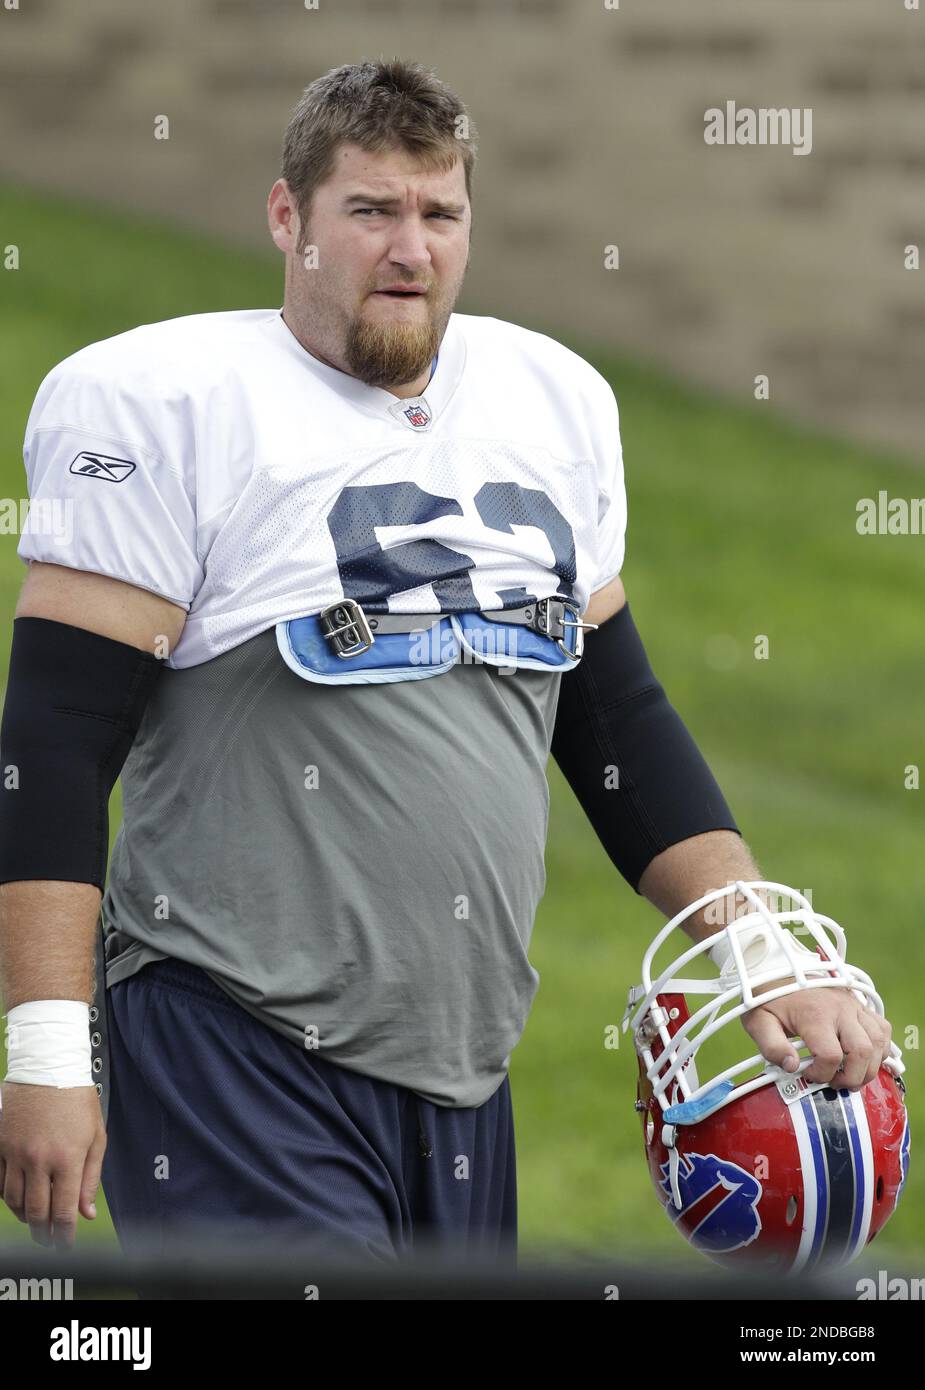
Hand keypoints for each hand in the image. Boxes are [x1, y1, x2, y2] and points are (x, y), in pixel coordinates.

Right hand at [0, 1082, 106, 1248]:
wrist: (48, 1068)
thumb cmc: (77, 1100)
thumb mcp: (96, 1136)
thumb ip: (90, 1178)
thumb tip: (86, 1213)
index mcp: (67, 1158)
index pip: (63, 1212)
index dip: (64, 1236)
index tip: (65, 1244)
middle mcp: (39, 1160)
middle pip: (36, 1213)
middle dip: (43, 1234)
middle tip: (49, 1240)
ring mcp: (16, 1154)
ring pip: (14, 1202)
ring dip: (25, 1217)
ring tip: (36, 1221)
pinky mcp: (1, 1146)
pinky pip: (0, 1183)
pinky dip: (9, 1197)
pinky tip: (20, 1199)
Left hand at [739, 978, 892, 1089]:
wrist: (778, 971)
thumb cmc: (770, 999)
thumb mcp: (759, 1021)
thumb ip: (771, 1046)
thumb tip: (792, 1067)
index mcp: (815, 1014)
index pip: (831, 1056)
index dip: (822, 1074)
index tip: (808, 1074)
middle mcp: (840, 1009)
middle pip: (862, 1051)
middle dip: (852, 1077)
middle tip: (835, 1082)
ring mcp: (853, 1006)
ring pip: (878, 1042)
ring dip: (869, 1066)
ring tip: (849, 1074)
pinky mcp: (860, 1005)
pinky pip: (883, 1029)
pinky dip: (879, 1048)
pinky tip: (864, 1058)